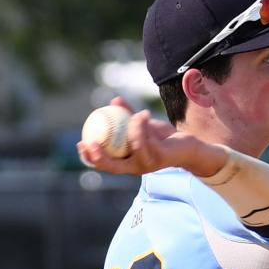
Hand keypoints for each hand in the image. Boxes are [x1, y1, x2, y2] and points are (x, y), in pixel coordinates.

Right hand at [76, 97, 226, 176]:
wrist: (188, 146)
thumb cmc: (162, 138)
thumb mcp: (143, 126)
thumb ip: (128, 116)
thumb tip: (114, 100)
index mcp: (129, 163)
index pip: (104, 165)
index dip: (89, 158)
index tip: (80, 144)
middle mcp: (136, 167)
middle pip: (112, 166)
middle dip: (98, 157)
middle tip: (89, 141)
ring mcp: (147, 163)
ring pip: (131, 145)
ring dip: (131, 127)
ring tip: (135, 114)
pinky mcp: (159, 157)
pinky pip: (145, 139)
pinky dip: (142, 124)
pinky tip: (144, 114)